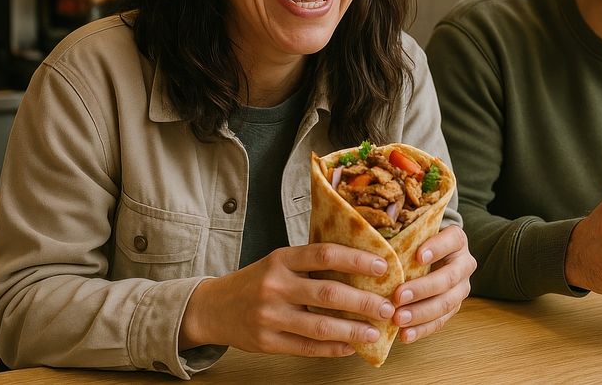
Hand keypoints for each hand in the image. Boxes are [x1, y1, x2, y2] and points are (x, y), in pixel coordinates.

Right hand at [179, 243, 395, 356]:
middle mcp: (275, 285)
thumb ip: (311, 264)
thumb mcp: (279, 262)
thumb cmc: (257, 281)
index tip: (382, 265)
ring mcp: (270, 316)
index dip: (356, 259)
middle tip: (387, 307)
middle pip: (328, 293)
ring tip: (375, 332)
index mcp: (282, 259)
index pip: (325, 254)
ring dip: (353, 330)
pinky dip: (333, 348)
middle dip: (363, 301)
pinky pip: (307, 347)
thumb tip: (361, 266)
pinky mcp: (267, 342)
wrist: (213, 308)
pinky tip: (351, 347)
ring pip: (320, 325)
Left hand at [390, 225, 474, 343]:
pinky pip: (441, 321)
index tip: (418, 256)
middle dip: (423, 289)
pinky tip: (405, 335)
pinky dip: (422, 329)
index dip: (437, 248)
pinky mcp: (454, 307)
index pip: (452, 240)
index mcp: (457, 240)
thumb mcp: (417, 232)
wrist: (435, 254)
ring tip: (398, 319)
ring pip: (446, 303)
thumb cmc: (419, 240)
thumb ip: (405, 233)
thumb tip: (381, 235)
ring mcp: (462, 287)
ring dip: (421, 313)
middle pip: (448, 278)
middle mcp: (464, 263)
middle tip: (398, 296)